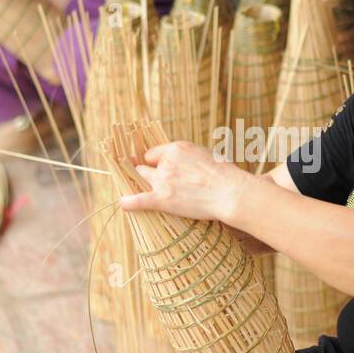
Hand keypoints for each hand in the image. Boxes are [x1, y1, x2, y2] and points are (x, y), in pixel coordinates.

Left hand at [117, 141, 249, 222]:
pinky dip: (129, 202)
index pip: (153, 154)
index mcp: (176, 148)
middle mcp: (166, 162)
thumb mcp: (204, 154)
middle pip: (144, 166)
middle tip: (158, 182)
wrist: (230, 192)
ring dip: (143, 185)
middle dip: (148, 174)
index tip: (161, 170)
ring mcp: (163, 181)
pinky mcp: (163, 199)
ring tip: (147, 191)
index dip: (156, 163)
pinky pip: (139, 200)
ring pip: (141, 180)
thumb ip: (186, 156)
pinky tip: (123, 203)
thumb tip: (180, 162)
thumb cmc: (224, 174)